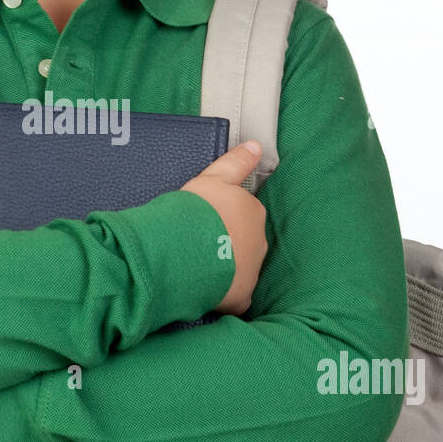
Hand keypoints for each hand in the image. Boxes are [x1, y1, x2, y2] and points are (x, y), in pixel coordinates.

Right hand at [179, 140, 267, 315]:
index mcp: (253, 212)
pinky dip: (224, 294)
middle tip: (199, 243)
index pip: (245, 214)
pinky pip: (235, 296)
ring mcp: (251, 270)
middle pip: (245, 242)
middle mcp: (259, 241)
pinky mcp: (241, 295)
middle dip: (228, 243)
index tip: (206, 221)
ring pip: (241, 268)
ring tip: (198, 265)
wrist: (183, 249)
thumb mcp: (213, 178)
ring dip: (226, 268)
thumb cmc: (196, 210)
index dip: (224, 217)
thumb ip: (236, 162)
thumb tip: (257, 146)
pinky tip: (206, 290)